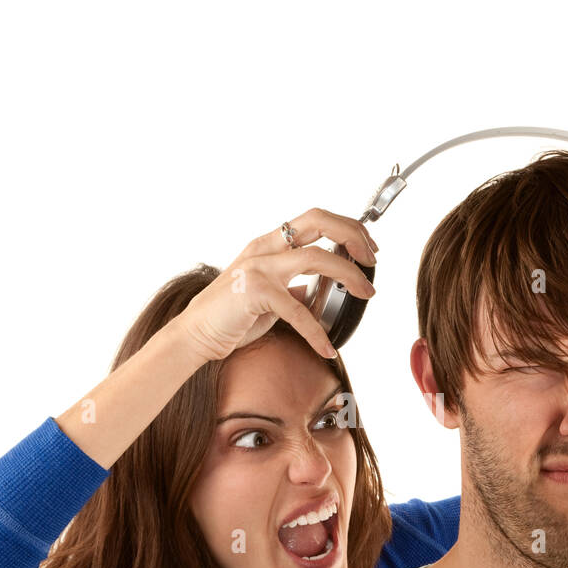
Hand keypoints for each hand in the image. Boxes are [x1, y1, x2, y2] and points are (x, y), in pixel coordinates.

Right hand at [178, 207, 377, 362]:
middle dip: (353, 234)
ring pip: (316, 257)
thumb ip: (291, 286)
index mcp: (270, 244)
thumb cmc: (229, 317)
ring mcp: (259, 267)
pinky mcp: (255, 292)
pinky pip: (297, 310)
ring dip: (349, 275)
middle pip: (319, 221)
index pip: (316, 220)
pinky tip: (326, 347)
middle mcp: (265, 248)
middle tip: (373, 259)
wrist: (195, 334)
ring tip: (367, 294)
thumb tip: (316, 289)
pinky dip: (316, 331)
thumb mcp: (268, 295)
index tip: (368, 248)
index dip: (347, 228)